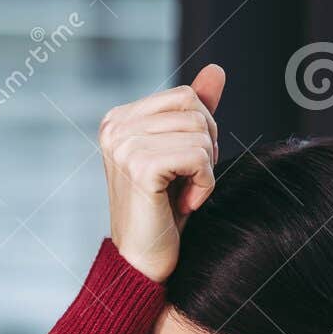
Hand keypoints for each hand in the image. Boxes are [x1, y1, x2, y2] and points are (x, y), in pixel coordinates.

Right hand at [100, 63, 225, 281]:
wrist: (141, 263)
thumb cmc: (161, 212)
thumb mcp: (181, 154)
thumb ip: (195, 111)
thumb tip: (217, 70)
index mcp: (118, 119)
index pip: (185, 96)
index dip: (200, 131)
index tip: (181, 169)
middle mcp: (115, 127)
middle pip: (194, 110)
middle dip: (205, 148)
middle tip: (185, 183)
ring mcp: (124, 145)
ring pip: (200, 133)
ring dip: (204, 170)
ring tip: (181, 196)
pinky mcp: (140, 166)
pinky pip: (199, 157)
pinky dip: (204, 184)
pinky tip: (183, 205)